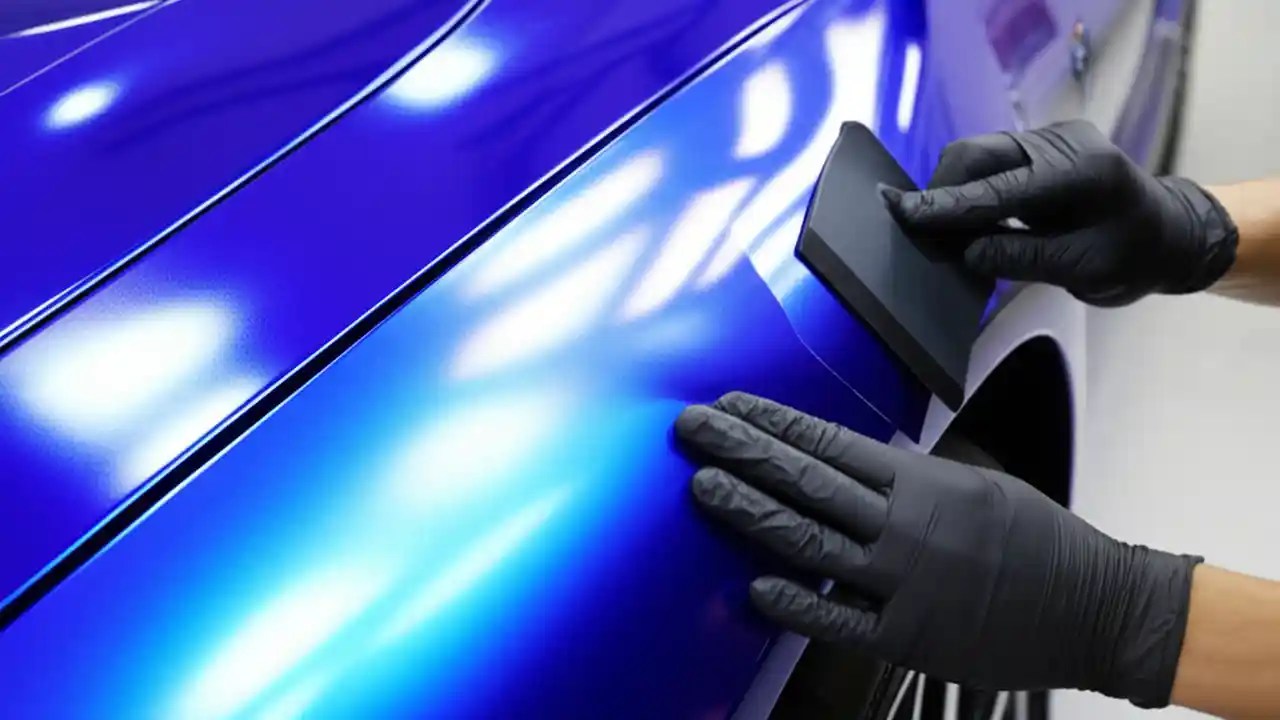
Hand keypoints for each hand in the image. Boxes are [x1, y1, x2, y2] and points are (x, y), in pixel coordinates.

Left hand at [675, 392, 1200, 706]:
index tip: (730, 404)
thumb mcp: (977, 483)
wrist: (1097, 608)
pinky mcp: (908, 637)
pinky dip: (795, 602)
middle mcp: (909, 526)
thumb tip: (847, 463)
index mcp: (925, 481)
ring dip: (751, 511)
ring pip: (811, 541)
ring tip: (705, 487)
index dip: (774, 421)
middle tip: (693, 429)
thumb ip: (910, 476)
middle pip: (808, 480)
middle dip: (745, 450)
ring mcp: (905, 583)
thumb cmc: (1038, 541)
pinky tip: (753, 585)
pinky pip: (838, 619)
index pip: (831, 441)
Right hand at [881, 120, 1237, 305]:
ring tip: (945, 230)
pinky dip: (972, 190)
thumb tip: (967, 251)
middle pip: (977, 154)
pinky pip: (991, 163)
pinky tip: (968, 219)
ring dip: (955, 191)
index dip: (947, 206)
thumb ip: (1023, 258)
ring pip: (978, 156)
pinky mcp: (1042, 149)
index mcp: (1082, 173)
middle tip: (923, 231)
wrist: (1172, 234)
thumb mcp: (1084, 270)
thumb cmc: (1137, 258)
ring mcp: (1051, 141)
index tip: (905, 215)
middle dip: (943, 190)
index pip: (997, 188)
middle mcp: (1063, 144)